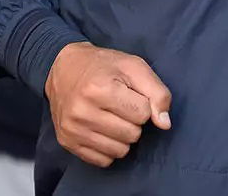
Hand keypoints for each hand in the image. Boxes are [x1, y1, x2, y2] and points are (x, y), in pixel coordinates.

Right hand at [44, 41, 172, 166]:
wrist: (63, 68)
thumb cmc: (103, 66)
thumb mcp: (134, 67)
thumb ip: (157, 92)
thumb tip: (165, 124)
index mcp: (100, 89)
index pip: (143, 114)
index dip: (142, 103)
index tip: (130, 94)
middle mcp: (82, 111)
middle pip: (132, 135)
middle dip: (133, 121)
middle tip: (120, 106)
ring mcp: (73, 129)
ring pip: (119, 151)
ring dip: (122, 137)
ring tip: (111, 118)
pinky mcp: (67, 142)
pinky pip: (103, 161)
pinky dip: (108, 148)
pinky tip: (102, 130)